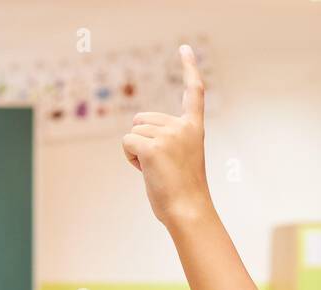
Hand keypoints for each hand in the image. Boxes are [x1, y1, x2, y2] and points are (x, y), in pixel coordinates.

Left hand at [121, 45, 211, 225]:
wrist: (189, 210)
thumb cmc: (182, 192)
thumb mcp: (181, 158)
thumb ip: (167, 141)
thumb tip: (135, 138)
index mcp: (194, 128)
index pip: (194, 92)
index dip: (189, 68)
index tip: (184, 48)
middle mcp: (182, 126)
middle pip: (142, 118)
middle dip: (142, 139)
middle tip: (160, 164)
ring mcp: (168, 135)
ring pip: (133, 131)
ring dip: (136, 151)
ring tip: (156, 170)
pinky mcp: (153, 147)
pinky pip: (127, 143)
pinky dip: (130, 158)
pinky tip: (146, 171)